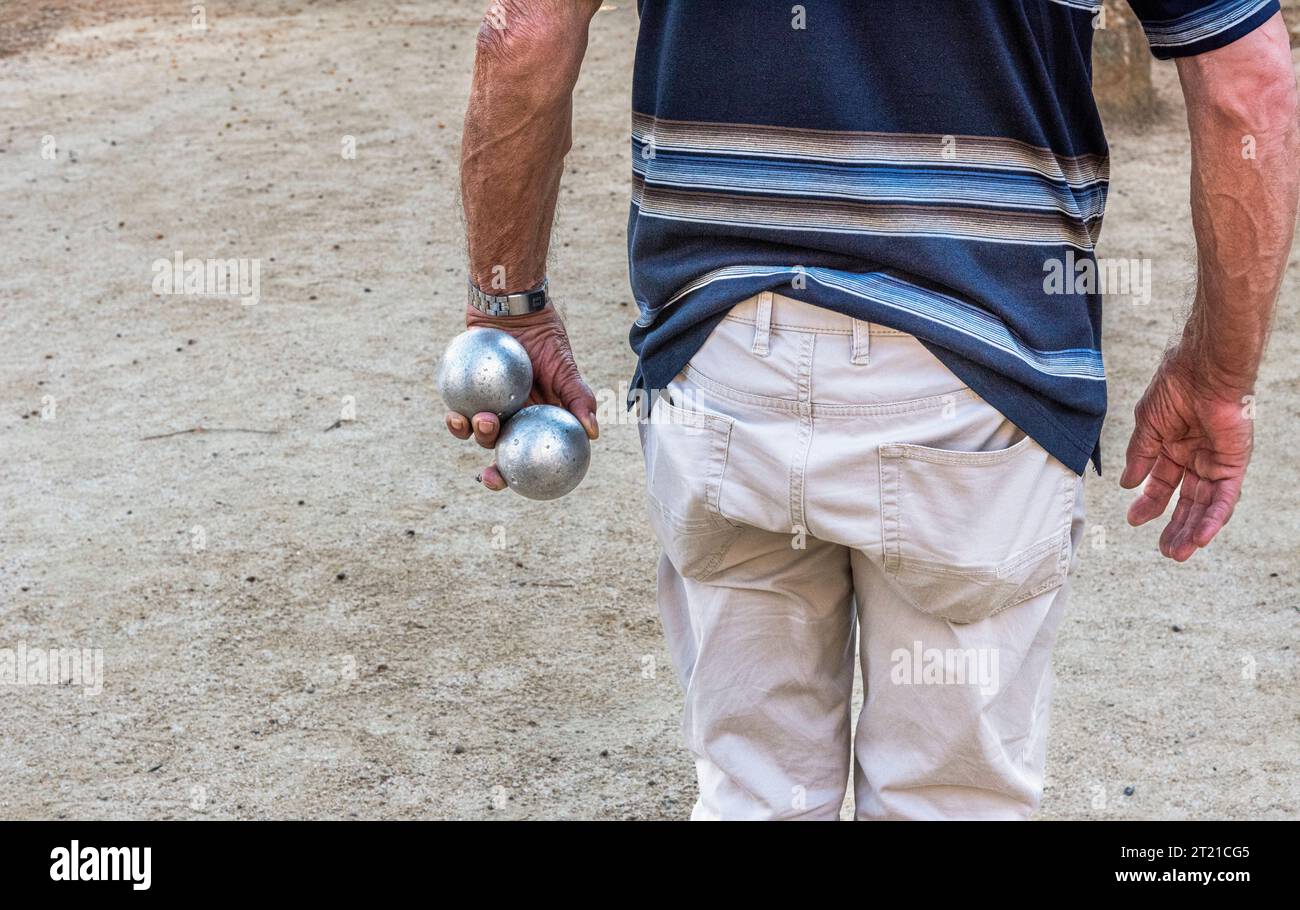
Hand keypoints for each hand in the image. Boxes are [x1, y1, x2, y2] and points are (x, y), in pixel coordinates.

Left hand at [444, 304, 597, 490]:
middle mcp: (511, 417)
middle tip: (489, 475)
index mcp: (535, 419)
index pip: (531, 454)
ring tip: (482, 421)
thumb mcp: (565, 366)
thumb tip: (593, 433)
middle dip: (493, 472)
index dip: (522, 476)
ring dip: (476, 436)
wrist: (513, 306)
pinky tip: (454, 415)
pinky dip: (455, 417)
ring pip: (477, 433)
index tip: (517, 485)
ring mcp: (486, 404)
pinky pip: (458, 410)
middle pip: (502, 454)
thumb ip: (578, 398)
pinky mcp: (465, 391)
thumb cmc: (544, 336)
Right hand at [1120, 345, 1253, 560]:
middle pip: (1187, 501)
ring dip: (1193, 530)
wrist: (1201, 370)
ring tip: (1178, 552)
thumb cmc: (1174, 386)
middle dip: (1175, 526)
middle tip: (1166, 550)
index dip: (1149, 504)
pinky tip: (1201, 536)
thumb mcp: (1147, 426)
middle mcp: (1198, 457)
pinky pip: (1225, 497)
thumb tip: (1127, 483)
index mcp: (1175, 446)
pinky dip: (1214, 518)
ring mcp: (1217, 461)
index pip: (1163, 483)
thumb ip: (1140, 456)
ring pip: (1206, 505)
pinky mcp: (1233, 463)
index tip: (1133, 519)